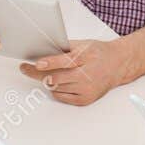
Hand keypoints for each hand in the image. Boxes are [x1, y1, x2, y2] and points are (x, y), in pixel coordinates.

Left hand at [19, 38, 133, 105]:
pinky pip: (60, 96)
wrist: (117, 65)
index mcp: (87, 58)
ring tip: (52, 72)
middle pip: (57, 78)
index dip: (49, 63)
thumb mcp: (84, 44)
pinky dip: (56, 89)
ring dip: (49, 80)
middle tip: (26, 68)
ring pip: (56, 87)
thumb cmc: (99, 54)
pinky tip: (62, 81)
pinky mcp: (84, 100)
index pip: (66, 61)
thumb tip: (42, 49)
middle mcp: (88, 75)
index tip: (37, 63)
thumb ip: (65, 47)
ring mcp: (86, 89)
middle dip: (38, 73)